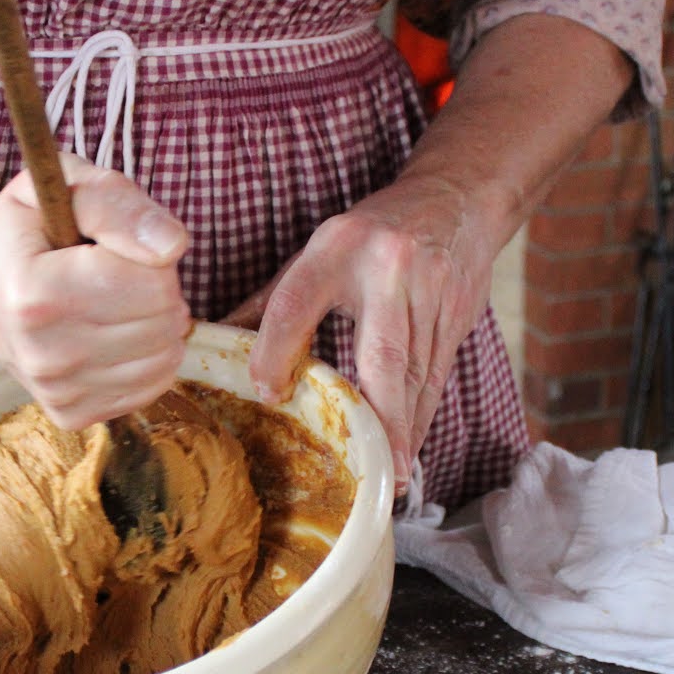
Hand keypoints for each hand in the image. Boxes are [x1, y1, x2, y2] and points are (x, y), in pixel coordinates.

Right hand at [0, 154, 190, 429]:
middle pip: (164, 321)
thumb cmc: (27, 225)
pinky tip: (111, 333)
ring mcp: (56, 390)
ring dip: (153, 322)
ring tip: (112, 300)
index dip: (148, 252)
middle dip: (155, 286)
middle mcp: (43, 353)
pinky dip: (146, 355)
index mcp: (35, 293)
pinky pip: (152, 386)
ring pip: (166, 357)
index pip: (153, 283)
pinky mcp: (71, 414)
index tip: (111, 245)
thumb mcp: (65, 184)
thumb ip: (117, 204)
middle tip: (113, 271)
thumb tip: (172, 247)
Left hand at [225, 176, 501, 487]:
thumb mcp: (317, 250)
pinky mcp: (458, 313)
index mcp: (339, 247)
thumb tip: (214, 341)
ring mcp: (431, 292)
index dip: (276, 351)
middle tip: (380, 467)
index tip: (269, 394)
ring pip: (415, 376)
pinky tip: (408, 448)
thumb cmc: (371, 233)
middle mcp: (389, 269)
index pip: (296, 305)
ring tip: (391, 475)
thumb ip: (271, 301)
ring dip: (403, 430)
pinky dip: (421, 416)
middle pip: (382, 355)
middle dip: (382, 416)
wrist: (457, 197)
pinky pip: (437, 376)